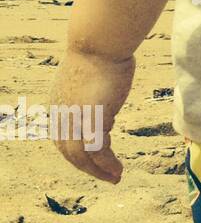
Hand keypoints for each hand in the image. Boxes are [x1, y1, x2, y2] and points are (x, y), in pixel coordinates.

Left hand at [49, 49, 135, 183]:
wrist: (100, 44)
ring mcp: (75, 120)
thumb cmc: (100, 52)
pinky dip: (107, 164)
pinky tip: (118, 169)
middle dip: (88, 168)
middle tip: (107, 177)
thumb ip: (92, 92)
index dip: (78, 155)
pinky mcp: (92, 121)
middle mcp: (62, 117)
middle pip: (70, 153)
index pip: (63, 140)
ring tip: (115, 178)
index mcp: (58, 107)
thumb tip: (105, 94)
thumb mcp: (89, 77)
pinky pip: (99, 151)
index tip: (95, 162)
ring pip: (82, 157)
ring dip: (99, 171)